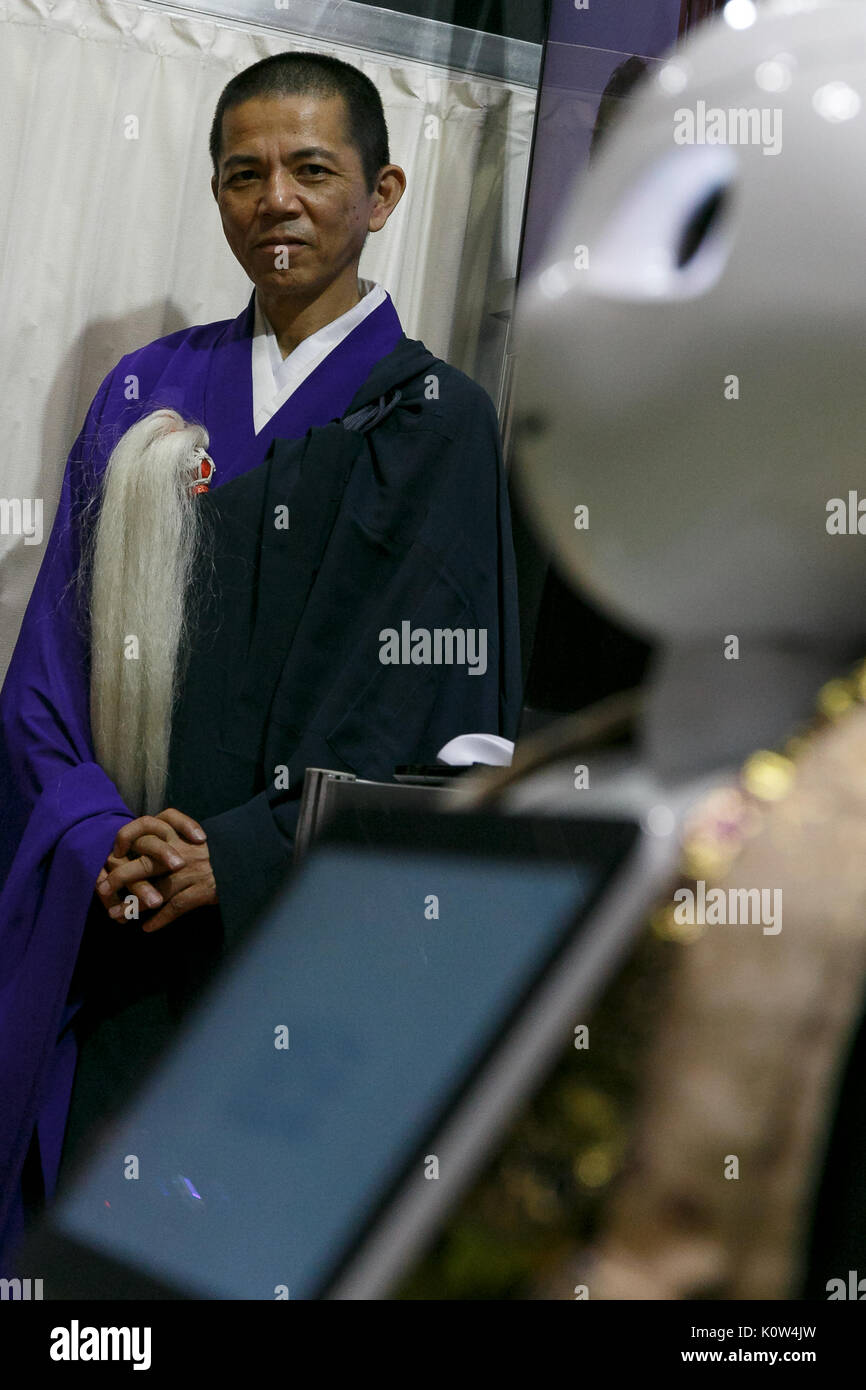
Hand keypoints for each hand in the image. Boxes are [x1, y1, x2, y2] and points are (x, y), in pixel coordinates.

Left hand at [95, 808, 215, 930]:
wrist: (250, 857)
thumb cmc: (218, 848)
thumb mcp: (193, 834)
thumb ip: (170, 835)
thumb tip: (140, 846)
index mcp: (178, 833)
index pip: (144, 828)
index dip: (125, 839)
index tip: (112, 854)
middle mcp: (182, 851)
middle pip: (144, 863)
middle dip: (119, 879)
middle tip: (102, 891)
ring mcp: (192, 872)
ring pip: (156, 890)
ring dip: (133, 906)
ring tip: (117, 917)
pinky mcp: (203, 891)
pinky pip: (176, 907)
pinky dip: (160, 919)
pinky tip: (147, 928)